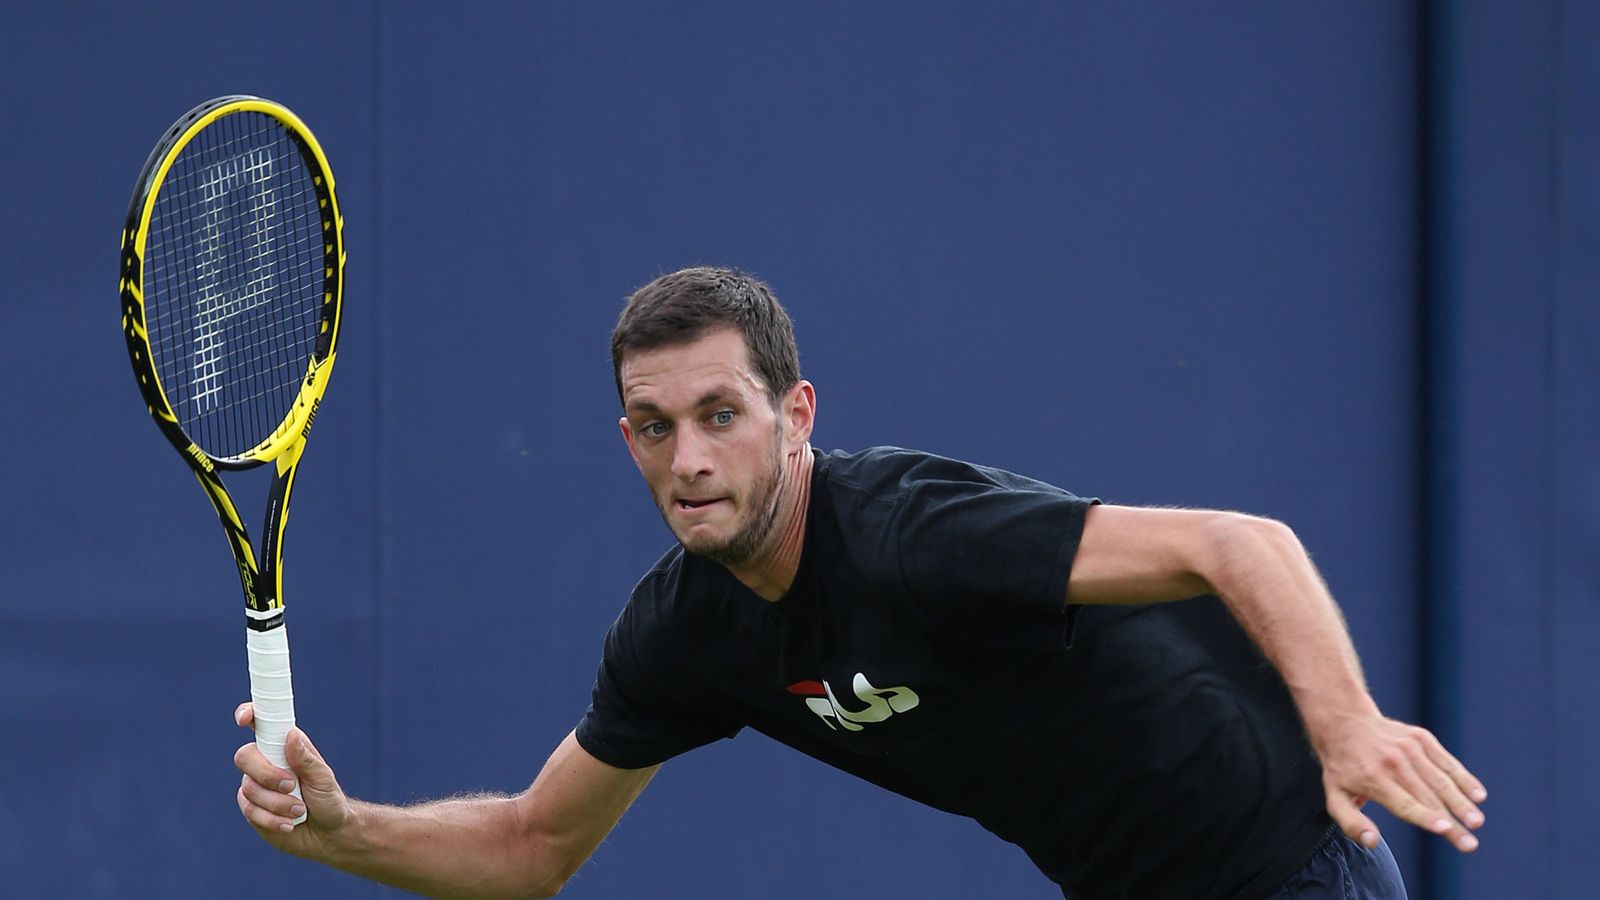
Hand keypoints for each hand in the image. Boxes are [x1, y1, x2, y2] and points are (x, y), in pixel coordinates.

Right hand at [234, 702, 353, 857]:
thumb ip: (307, 759)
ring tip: (299, 810)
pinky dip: (272, 819)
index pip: (260, 724)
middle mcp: (266, 763)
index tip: (244, 719)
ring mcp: (256, 786)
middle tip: (291, 785)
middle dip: (266, 774)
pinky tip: (289, 824)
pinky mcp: (251, 809)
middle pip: (244, 757)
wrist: (327, 834)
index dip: (248, 715)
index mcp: (284, 747)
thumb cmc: (328, 799)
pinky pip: (250, 810)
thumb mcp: (323, 778)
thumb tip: (291, 734)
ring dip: (277, 803)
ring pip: (249, 788)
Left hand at [1313, 713, 1485, 852]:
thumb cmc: (1342, 768)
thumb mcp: (1334, 796)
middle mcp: (1393, 762)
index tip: (1445, 828)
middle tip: (1470, 844)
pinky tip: (1478, 795)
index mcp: (1373, 779)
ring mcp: (1409, 748)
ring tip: (1476, 822)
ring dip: (1461, 802)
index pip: (1404, 803)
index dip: (1425, 817)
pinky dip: (1463, 778)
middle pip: (1428, 797)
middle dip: (1452, 822)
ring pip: (1441, 780)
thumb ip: (1351, 823)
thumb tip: (1372, 842)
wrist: (1344, 723)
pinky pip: (1446, 761)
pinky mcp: (1420, 738)